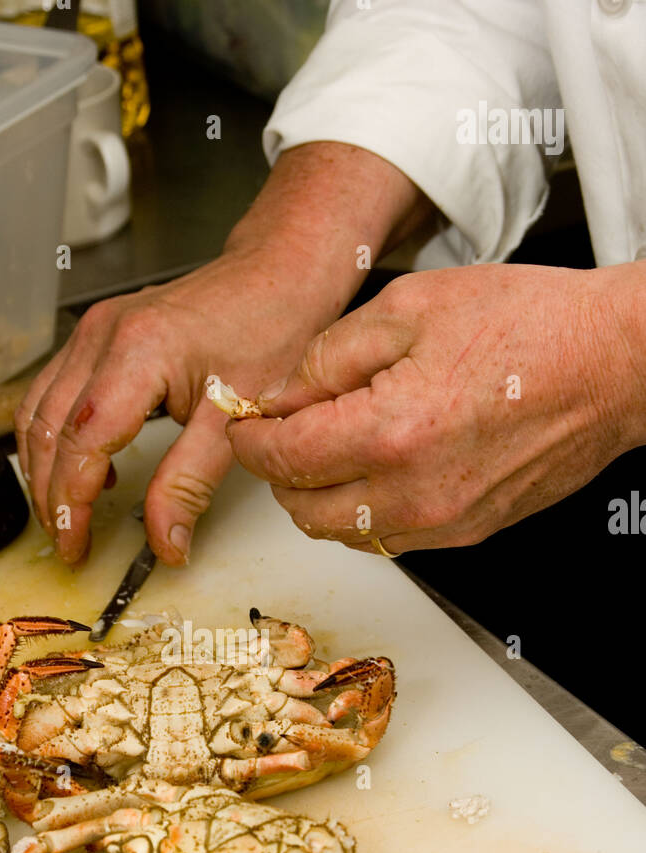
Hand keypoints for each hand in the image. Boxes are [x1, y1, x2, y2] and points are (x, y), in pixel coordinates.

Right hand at [14, 142, 428, 564]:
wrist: (281, 272)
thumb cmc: (271, 328)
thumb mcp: (236, 418)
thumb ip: (191, 483)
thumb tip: (164, 543)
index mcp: (137, 353)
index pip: (80, 444)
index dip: (71, 503)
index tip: (76, 546)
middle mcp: (103, 335)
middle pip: (47, 430)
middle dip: (50, 495)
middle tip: (67, 543)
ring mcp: (95, 329)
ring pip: (39, 410)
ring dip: (43, 469)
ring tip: (66, 515)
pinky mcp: (98, 332)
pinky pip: (54, 391)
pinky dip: (55, 437)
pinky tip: (86, 468)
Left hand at [225, 263, 645, 555]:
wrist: (611, 365)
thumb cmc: (529, 326)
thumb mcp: (411, 307)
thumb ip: (329, 356)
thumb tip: (279, 394)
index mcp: (390, 431)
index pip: (282, 458)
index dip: (252, 438)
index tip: (248, 421)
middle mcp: (412, 492)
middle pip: (302, 510)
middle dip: (280, 471)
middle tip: (287, 430)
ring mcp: (442, 523)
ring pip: (342, 534)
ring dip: (320, 497)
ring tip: (335, 445)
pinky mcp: (466, 535)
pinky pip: (388, 539)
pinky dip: (365, 511)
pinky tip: (379, 467)